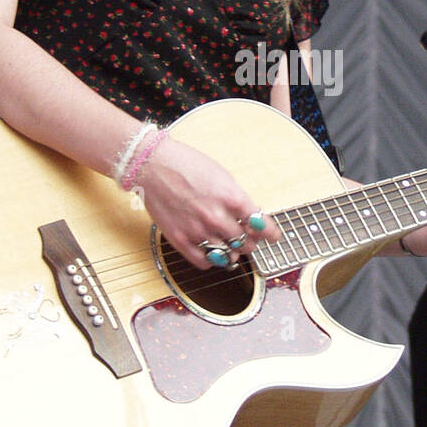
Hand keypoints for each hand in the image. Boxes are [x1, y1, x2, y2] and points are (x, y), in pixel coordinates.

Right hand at [134, 137, 280, 270]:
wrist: (152, 164)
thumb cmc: (186, 164)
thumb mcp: (222, 175)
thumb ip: (237, 199)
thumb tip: (250, 217)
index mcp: (230, 197)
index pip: (260, 224)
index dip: (271, 233)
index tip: (273, 236)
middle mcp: (216, 216)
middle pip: (246, 243)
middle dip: (250, 242)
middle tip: (248, 238)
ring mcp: (197, 230)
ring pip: (227, 256)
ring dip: (233, 253)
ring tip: (231, 246)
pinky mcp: (179, 239)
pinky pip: (204, 262)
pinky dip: (212, 260)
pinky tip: (211, 251)